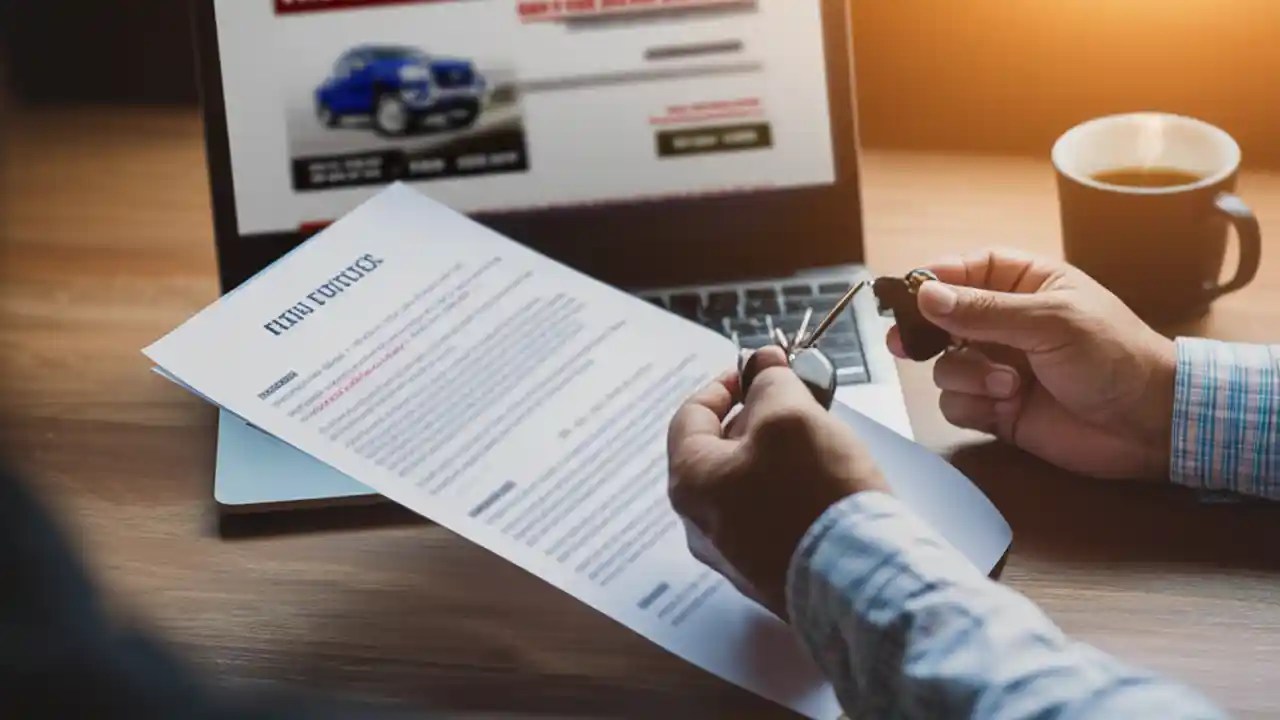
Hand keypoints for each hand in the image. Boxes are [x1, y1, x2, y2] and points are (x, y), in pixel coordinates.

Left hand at [666, 347, 887, 617]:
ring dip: (777, 454)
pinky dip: (790, 491)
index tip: (760, 368)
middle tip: (797, 399)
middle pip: (720, 450)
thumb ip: (771, 383)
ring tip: (818, 438)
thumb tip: (763, 365)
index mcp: (690, 481)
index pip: (692, 414)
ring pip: (748, 484)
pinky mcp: (769, 573)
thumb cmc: (815, 493)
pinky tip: (824, 483)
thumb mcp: (790, 415)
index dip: (727, 382)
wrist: (859, 578)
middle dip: (757, 417)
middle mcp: (700, 523)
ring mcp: (734, 554)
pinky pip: (770, 518)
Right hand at [888, 250, 1175, 479]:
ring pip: (945, 365)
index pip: (963, 270)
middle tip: (906, 343)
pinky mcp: (996, 408)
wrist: (1149, 423)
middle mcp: (1005, 323)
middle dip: (925, 332)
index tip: (906, 295)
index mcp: (1024, 284)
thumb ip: (985, 311)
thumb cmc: (1115, 356)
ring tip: (1007, 384)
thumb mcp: (1050, 322)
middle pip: (941, 319)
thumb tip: (927, 295)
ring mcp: (998, 366)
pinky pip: (955, 403)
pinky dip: (972, 405)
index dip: (932, 281)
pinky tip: (1006, 404)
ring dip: (965, 375)